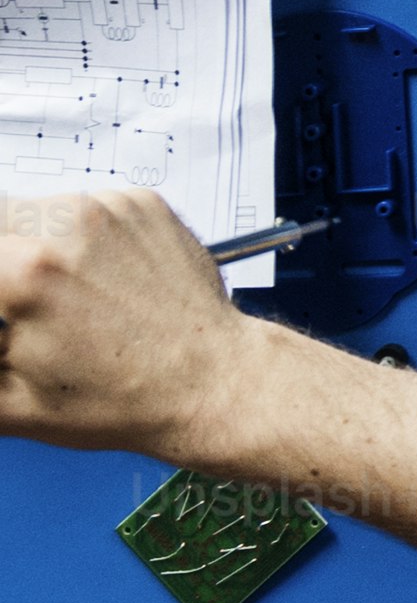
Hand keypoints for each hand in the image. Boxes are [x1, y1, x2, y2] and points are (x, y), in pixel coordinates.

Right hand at [0, 188, 277, 454]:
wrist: (210, 380)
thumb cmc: (116, 399)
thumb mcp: (5, 401)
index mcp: (25, 273)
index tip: (4, 312)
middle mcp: (69, 223)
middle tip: (13, 301)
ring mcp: (111, 206)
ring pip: (28, 208)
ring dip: (21, 244)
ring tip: (48, 297)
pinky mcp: (142, 201)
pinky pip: (78, 205)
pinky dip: (67, 236)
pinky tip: (87, 282)